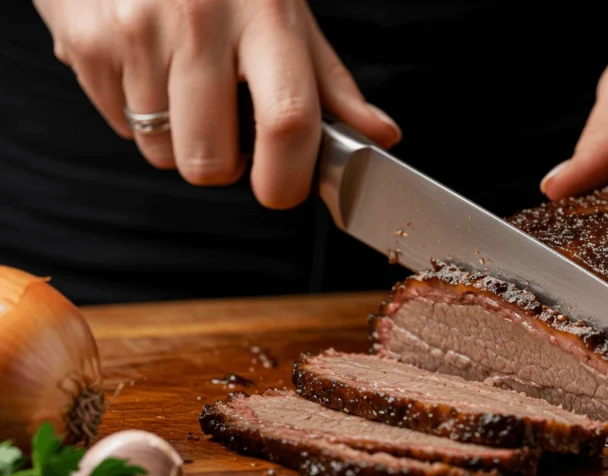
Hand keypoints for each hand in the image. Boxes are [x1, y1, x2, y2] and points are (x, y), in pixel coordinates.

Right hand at [32, 0, 401, 208]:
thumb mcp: (287, 16)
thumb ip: (330, 85)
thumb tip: (381, 137)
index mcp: (266, 16)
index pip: (288, 120)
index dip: (286, 176)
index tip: (282, 188)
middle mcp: (200, 22)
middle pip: (210, 161)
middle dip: (223, 164)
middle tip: (227, 127)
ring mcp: (137, 31)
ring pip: (162, 153)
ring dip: (178, 139)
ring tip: (185, 86)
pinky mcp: (87, 42)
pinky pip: (120, 126)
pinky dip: (138, 113)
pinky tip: (149, 68)